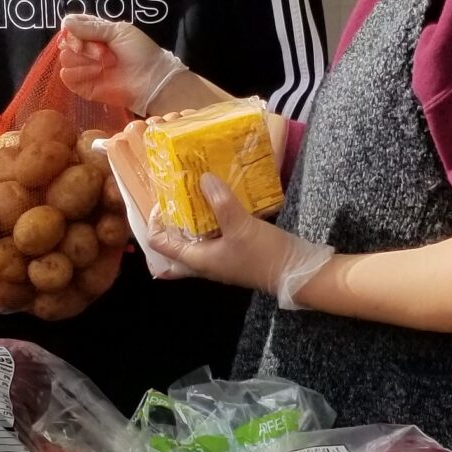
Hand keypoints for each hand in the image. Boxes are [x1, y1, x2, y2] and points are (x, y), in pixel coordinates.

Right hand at [58, 14, 184, 113]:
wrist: (151, 79)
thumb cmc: (141, 52)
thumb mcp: (119, 32)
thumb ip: (92, 27)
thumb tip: (66, 24)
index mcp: (94, 32)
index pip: (70, 25)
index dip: (71, 28)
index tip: (82, 33)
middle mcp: (86, 49)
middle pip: (66, 42)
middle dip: (83, 46)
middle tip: (104, 53)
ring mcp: (84, 68)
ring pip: (65, 59)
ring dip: (84, 60)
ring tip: (105, 65)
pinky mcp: (83, 86)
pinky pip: (67, 77)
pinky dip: (79, 73)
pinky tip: (96, 74)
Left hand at [143, 176, 333, 308]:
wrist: (297, 272)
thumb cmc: (263, 255)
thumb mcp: (240, 225)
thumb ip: (221, 202)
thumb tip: (203, 178)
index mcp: (197, 259)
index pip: (160, 244)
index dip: (154, 223)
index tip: (162, 200)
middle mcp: (203, 261)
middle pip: (174, 244)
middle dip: (170, 222)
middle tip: (173, 198)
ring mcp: (220, 258)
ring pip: (195, 239)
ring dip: (191, 220)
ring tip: (193, 194)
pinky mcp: (235, 251)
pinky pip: (214, 235)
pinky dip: (211, 220)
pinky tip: (219, 203)